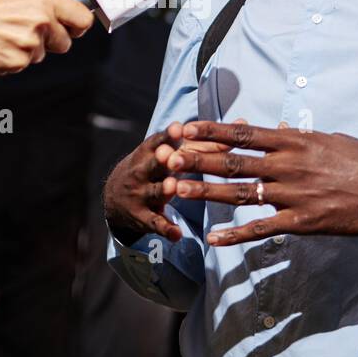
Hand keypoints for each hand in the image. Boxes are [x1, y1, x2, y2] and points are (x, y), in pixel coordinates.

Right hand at [0, 0, 93, 72]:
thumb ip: (46, 5)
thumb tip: (69, 13)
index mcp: (45, 0)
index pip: (82, 20)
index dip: (78, 27)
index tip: (73, 29)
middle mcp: (42, 21)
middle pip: (65, 43)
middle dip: (51, 42)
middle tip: (28, 33)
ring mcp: (30, 44)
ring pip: (42, 55)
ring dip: (28, 50)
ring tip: (6, 36)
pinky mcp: (18, 63)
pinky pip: (24, 66)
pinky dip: (14, 60)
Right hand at [103, 119, 247, 243]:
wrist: (114, 197)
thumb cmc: (155, 168)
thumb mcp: (170, 153)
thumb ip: (204, 140)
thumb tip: (242, 122)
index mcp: (150, 151)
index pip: (160, 141)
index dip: (168, 135)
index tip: (179, 128)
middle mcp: (143, 171)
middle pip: (154, 164)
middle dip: (163, 160)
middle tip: (172, 157)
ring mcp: (141, 194)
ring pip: (155, 192)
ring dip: (164, 190)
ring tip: (173, 188)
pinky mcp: (142, 217)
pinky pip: (154, 223)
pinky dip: (165, 228)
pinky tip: (177, 234)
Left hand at [160, 121, 357, 246]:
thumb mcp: (330, 140)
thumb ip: (300, 139)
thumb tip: (279, 131)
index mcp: (295, 141)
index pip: (244, 132)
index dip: (211, 130)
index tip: (184, 128)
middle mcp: (290, 164)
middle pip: (234, 160)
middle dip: (197, 159)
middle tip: (167, 158)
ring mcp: (295, 193)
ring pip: (241, 192)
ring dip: (206, 192)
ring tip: (176, 191)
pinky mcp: (304, 221)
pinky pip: (263, 228)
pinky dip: (236, 234)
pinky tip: (214, 239)